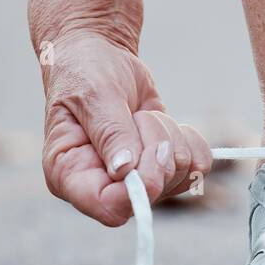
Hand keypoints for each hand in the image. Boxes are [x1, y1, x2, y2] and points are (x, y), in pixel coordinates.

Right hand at [28, 0, 211, 225]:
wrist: (100, 57)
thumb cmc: (84, 73)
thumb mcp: (94, 95)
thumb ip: (110, 132)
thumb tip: (124, 170)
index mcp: (69, 175)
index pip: (109, 207)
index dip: (138, 189)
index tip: (148, 154)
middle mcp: (101, 185)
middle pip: (152, 193)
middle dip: (156, 150)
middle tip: (139, 118)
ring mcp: (134, 179)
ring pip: (178, 178)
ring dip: (169, 139)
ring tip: (142, 115)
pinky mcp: (160, 166)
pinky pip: (196, 167)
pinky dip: (191, 141)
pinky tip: (169, 123)